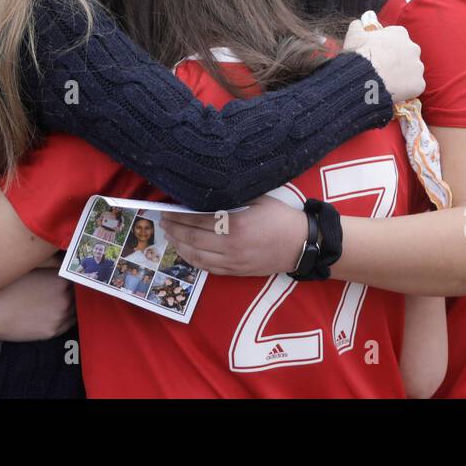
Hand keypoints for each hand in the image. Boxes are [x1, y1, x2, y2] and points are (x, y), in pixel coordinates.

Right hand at [0, 261, 75, 342]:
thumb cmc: (7, 286)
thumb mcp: (30, 266)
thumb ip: (53, 261)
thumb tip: (68, 258)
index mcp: (60, 279)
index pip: (79, 276)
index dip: (75, 274)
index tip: (72, 273)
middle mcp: (64, 299)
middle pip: (79, 292)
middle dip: (73, 289)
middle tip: (63, 286)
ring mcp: (60, 317)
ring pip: (76, 308)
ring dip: (71, 303)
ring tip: (56, 299)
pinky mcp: (53, 332)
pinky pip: (69, 323)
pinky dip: (66, 316)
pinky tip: (53, 310)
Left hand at [160, 196, 306, 276]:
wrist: (303, 245)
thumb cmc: (281, 218)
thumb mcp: (258, 199)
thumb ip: (233, 198)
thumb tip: (208, 193)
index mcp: (235, 224)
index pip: (198, 219)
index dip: (180, 215)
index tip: (168, 209)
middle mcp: (230, 245)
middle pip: (192, 238)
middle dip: (174, 229)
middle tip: (163, 221)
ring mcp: (233, 261)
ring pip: (197, 256)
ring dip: (180, 246)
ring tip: (170, 236)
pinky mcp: (237, 272)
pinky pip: (208, 268)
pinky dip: (193, 260)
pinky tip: (186, 252)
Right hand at [342, 20, 423, 102]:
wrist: (366, 78)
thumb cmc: (360, 54)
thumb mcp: (354, 35)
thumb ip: (358, 26)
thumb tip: (359, 24)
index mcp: (399, 33)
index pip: (396, 37)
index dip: (386, 46)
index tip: (378, 53)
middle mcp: (413, 47)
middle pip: (406, 54)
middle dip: (397, 60)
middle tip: (383, 69)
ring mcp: (417, 66)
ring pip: (411, 71)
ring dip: (402, 75)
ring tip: (387, 82)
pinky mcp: (419, 84)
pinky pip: (413, 86)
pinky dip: (405, 89)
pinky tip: (393, 91)